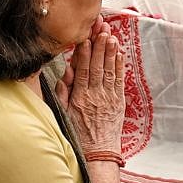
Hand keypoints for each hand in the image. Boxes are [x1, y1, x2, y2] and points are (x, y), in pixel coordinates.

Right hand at [66, 20, 126, 155]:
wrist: (98, 152)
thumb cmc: (78, 132)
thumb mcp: (63, 114)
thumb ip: (63, 92)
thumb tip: (66, 72)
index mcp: (79, 98)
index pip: (82, 71)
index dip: (84, 54)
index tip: (85, 39)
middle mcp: (95, 96)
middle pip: (97, 67)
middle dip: (99, 47)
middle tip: (101, 30)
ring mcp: (109, 98)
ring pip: (109, 71)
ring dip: (110, 52)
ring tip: (111, 36)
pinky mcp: (119, 101)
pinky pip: (119, 80)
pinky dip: (120, 66)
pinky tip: (119, 53)